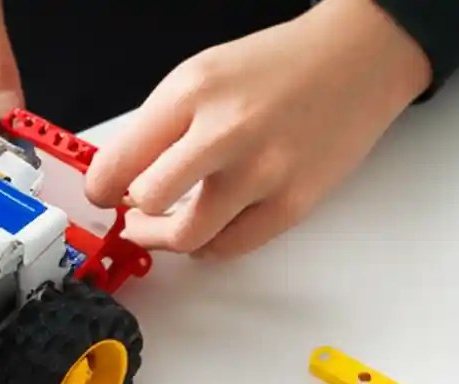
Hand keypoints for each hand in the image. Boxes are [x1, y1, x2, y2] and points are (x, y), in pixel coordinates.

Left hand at [84, 0, 431, 258]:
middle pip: (150, 202)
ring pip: (190, 236)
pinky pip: (234, 246)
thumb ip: (165, 123)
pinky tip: (210, 231)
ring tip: (169, 229)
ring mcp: (264, 172)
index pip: (122, 159)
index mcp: (193, 93)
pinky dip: (212, 247)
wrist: (356, 62)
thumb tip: (127, 173)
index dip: (101, 187)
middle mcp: (226, 132)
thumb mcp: (206, 74)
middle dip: (134, 218)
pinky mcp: (294, 203)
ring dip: (168, 240)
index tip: (103, 194)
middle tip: (134, 217)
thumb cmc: (283, 67)